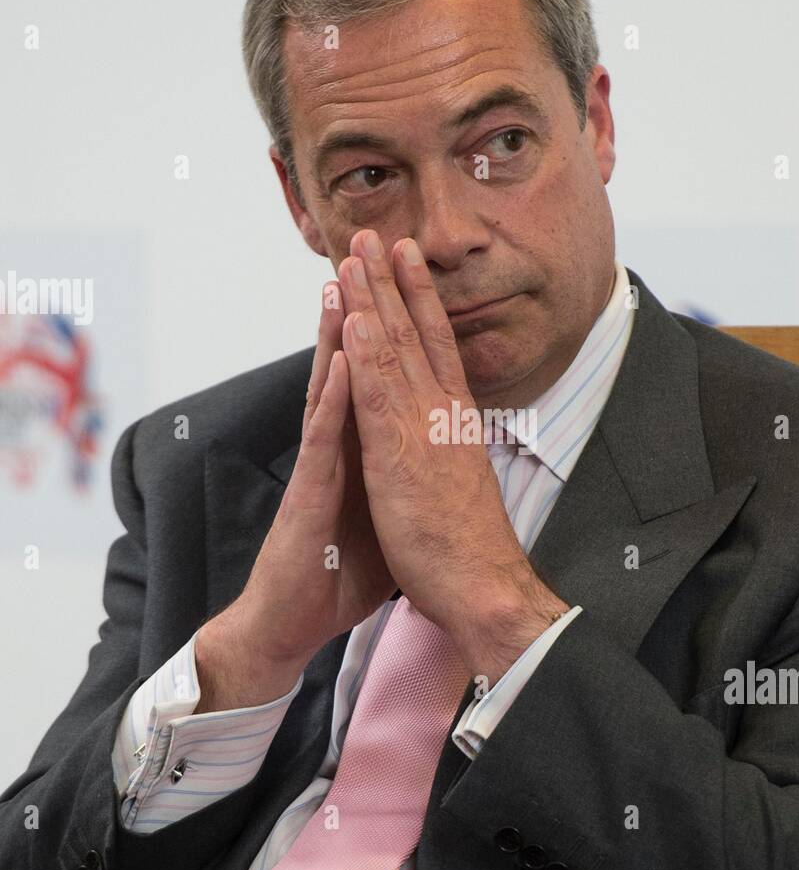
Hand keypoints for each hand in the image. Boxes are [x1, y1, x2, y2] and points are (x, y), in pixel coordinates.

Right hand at [230, 277, 395, 671]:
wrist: (297, 620)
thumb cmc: (338, 573)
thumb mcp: (385, 518)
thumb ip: (399, 479)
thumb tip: (430, 465)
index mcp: (365, 447)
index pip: (377, 374)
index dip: (390, 325)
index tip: (400, 275)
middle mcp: (341, 446)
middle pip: (351, 364)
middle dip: (360, 305)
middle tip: (362, 249)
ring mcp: (322, 466)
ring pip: (329, 388)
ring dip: (336, 335)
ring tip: (342, 284)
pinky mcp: (308, 494)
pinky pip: (322, 440)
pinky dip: (333, 400)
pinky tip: (339, 362)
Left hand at [338, 230, 567, 678]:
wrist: (485, 587)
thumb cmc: (473, 548)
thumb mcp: (464, 483)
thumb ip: (453, 449)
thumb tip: (450, 433)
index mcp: (457, 422)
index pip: (438, 347)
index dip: (421, 301)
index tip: (407, 262)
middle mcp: (443, 415)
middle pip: (416, 335)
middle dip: (393, 282)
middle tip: (377, 234)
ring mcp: (423, 431)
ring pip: (395, 353)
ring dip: (374, 299)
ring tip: (357, 255)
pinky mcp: (400, 458)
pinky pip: (379, 395)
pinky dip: (367, 354)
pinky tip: (355, 318)